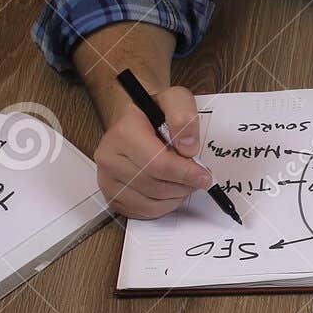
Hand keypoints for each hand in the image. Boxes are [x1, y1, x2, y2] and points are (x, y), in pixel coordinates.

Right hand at [93, 85, 212, 217]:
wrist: (134, 123)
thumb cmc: (155, 115)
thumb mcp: (175, 100)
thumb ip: (184, 116)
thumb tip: (188, 148)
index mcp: (123, 132)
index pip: (158, 164)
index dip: (186, 174)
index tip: (204, 176)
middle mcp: (109, 157)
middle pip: (156, 186)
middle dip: (183, 185)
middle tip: (196, 178)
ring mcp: (107, 179)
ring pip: (152, 203)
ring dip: (176, 196)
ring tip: (182, 181)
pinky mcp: (112, 197)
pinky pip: (144, 212)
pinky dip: (164, 206)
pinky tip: (169, 190)